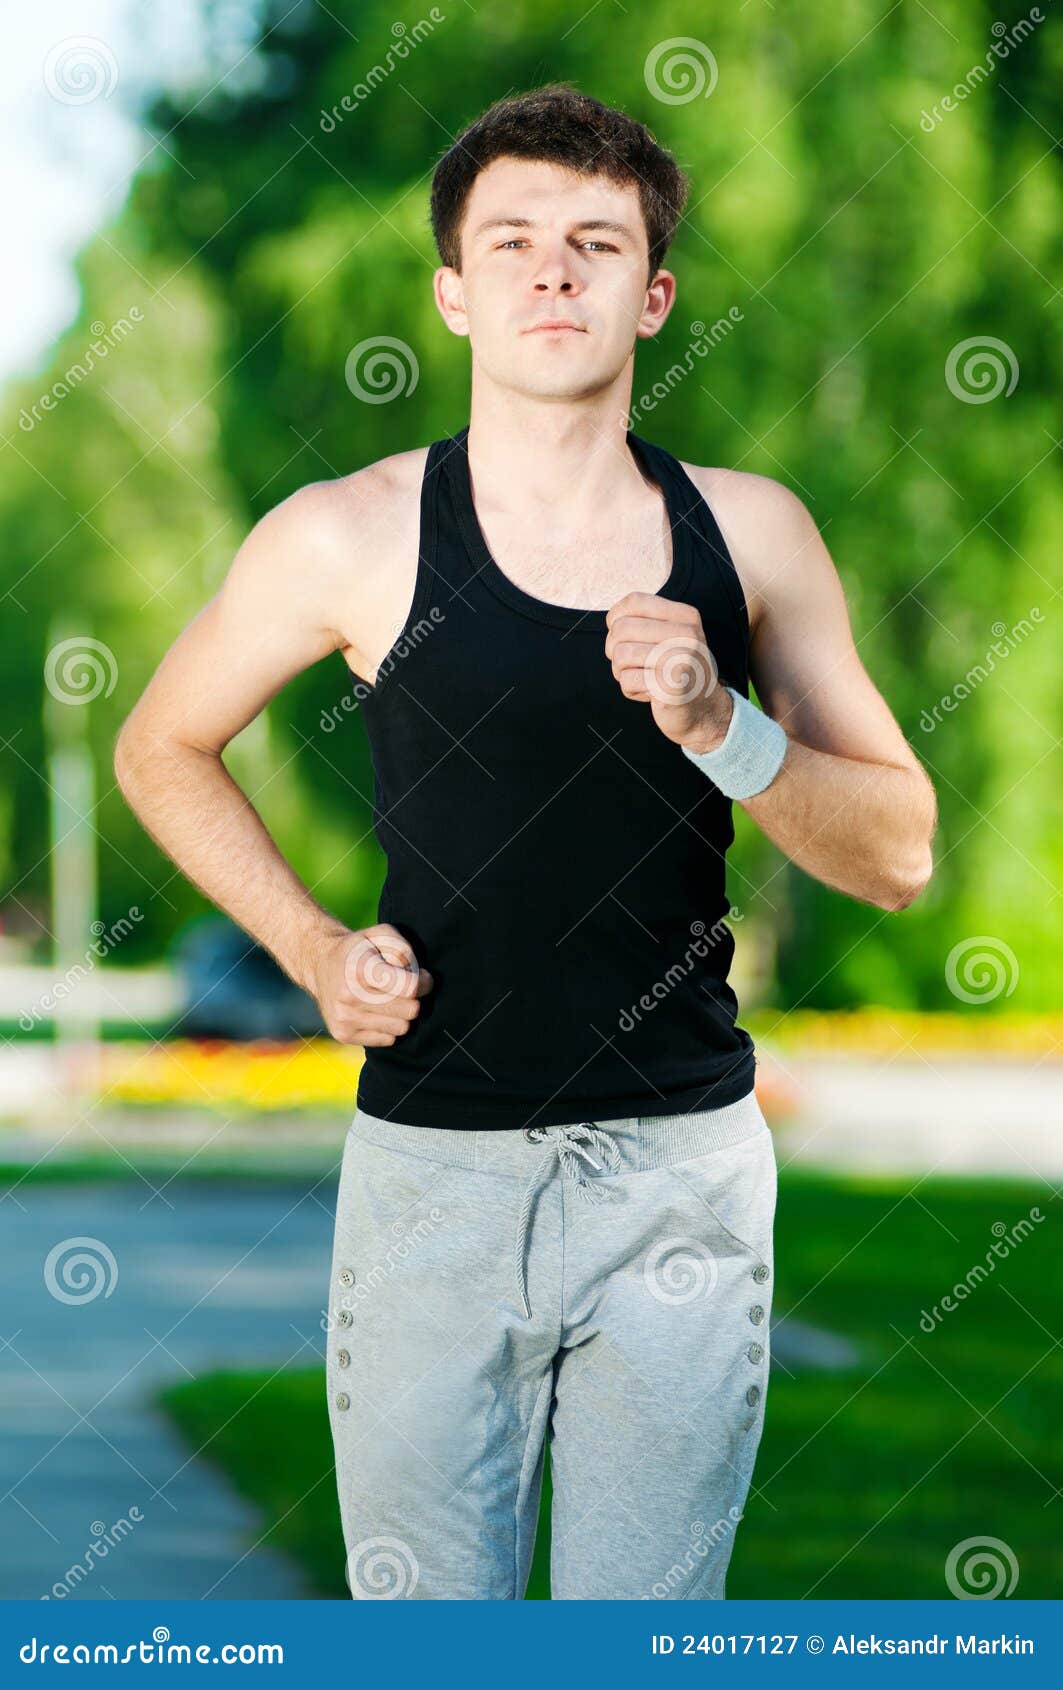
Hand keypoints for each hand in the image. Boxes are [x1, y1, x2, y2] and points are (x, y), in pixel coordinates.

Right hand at [307, 923, 432, 1046]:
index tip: (423, 977)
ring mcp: (344, 1018)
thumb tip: (415, 976)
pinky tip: (378, 1011)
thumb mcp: (380, 934)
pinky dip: (389, 1026)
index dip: (423, 982)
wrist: (319, 965)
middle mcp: (349, 996)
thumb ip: (402, 947)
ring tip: (390, 999)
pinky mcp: (343, 1034)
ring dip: (402, 1014)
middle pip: (409, 1010)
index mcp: (359, 968)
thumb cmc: (359, 949)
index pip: (408, 987)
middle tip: (407, 988)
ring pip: (401, 1027)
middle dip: (414, 998)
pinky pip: (388, 1039)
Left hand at [604, 592, 732, 752]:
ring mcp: (682, 660)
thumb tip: (612, 619)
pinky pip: (627, 680)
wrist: (705, 711)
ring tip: (641, 678)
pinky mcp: (671, 686)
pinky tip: (650, 693)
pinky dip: (631, 690)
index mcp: (687, 617)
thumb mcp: (672, 638)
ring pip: (621, 655)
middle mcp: (688, 634)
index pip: (635, 601)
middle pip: (621, 629)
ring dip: (622, 671)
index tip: (623, 637)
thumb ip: (646, 621)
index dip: (616, 619)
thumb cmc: (679, 672)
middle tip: (630, 664)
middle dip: (615, 650)